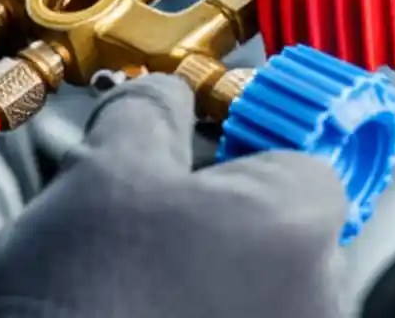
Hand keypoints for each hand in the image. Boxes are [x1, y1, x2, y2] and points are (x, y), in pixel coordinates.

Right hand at [0, 75, 348, 317]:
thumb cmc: (78, 301)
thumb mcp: (102, 170)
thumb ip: (148, 112)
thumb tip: (162, 98)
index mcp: (298, 223)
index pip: (297, 149)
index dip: (237, 135)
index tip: (200, 137)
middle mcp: (316, 296)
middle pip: (280, 219)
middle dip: (217, 204)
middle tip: (145, 207)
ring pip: (256, 279)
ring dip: (206, 263)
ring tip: (132, 269)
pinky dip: (198, 311)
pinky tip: (141, 311)